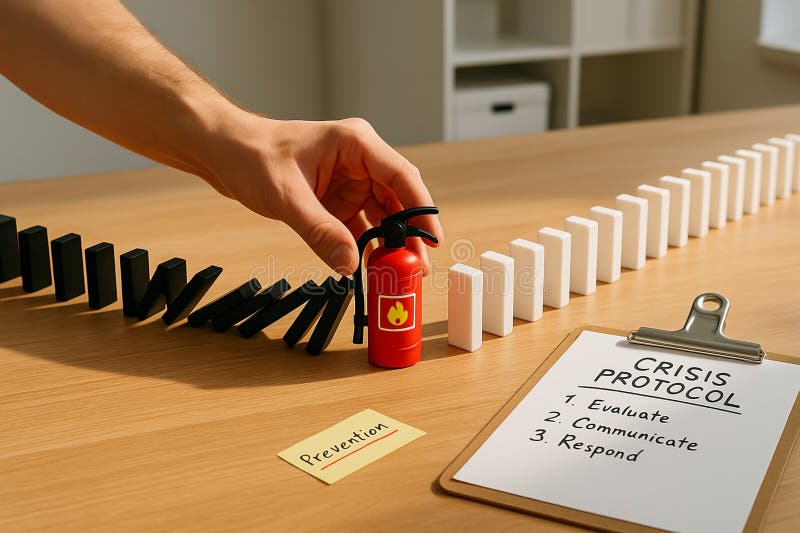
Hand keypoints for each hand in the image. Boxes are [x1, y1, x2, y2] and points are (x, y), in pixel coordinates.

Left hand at [205, 114, 442, 274]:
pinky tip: (372, 268)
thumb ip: (320, 231)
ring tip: (401, 274)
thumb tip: (350, 265)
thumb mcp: (286, 196)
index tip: (432, 239)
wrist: (222, 151)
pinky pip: (359, 225)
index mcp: (356, 144)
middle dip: (408, 235)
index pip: (401, 176)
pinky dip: (365, 246)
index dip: (421, 208)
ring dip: (389, 244)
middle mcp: (359, 161)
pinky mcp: (335, 198)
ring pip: (381, 216)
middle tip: (418, 269)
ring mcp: (348, 181)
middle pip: (397, 200)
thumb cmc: (251, 155)